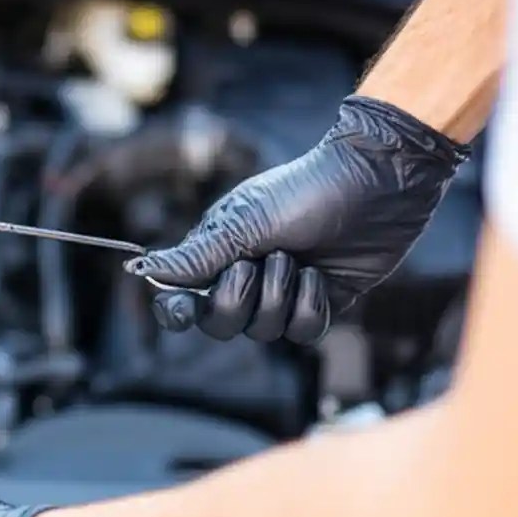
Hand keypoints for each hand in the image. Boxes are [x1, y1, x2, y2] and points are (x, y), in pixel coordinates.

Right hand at [126, 96, 469, 343]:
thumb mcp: (242, 224)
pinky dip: (310, 307)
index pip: (182, 298)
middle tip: (258, 264)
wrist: (375, 184)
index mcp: (217, 254)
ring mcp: (284, 292)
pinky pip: (302, 333)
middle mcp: (246, 277)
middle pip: (220, 324)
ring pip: (264, 332)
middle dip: (238, 301)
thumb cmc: (302, 192)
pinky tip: (321, 275)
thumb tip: (142, 269)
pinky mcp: (321, 303)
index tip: (183, 309)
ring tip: (298, 259)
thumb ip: (195, 257)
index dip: (176, 311)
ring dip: (280, 296)